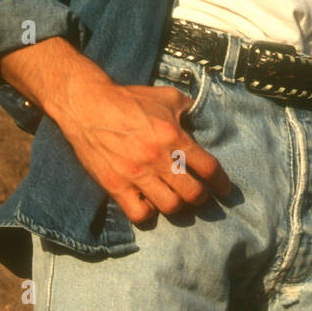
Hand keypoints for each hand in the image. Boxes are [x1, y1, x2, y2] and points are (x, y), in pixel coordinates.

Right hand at [55, 80, 231, 224]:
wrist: (88, 106)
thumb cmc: (128, 100)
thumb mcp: (165, 96)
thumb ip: (188, 107)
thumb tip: (201, 117)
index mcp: (173, 137)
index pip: (209, 168)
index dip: (221, 182)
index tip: (224, 188)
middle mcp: (158, 159)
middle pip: (194, 194)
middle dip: (201, 197)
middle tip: (199, 194)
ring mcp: (137, 175)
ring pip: (171, 206)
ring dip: (178, 205)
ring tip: (176, 199)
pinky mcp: (116, 186)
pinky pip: (140, 214)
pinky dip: (148, 212)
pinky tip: (148, 202)